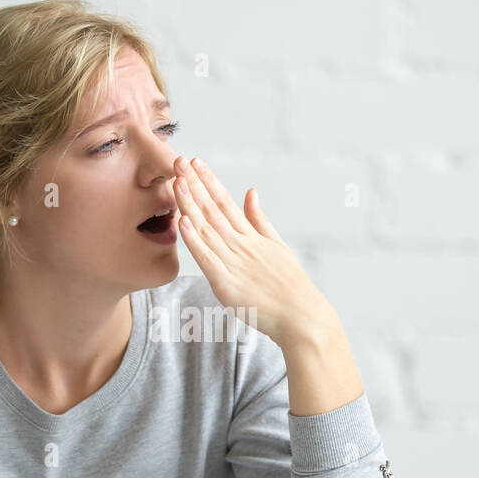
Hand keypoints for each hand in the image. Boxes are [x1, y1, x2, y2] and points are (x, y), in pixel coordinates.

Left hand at [172, 155, 334, 348]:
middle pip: (213, 209)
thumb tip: (250, 191)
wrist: (302, 317)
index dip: (209, 181)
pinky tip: (182, 221)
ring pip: (206, 228)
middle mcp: (241, 245)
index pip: (226, 202)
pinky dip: (194, 240)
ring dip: (190, 204)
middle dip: (194, 184)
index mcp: (252, 236)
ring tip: (176, 182)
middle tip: (178, 160)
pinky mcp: (226, 284)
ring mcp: (234, 263)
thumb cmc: (291, 285)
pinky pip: (206, 259)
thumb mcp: (277, 245)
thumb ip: (259, 220)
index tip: (196, 162)